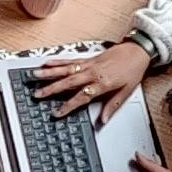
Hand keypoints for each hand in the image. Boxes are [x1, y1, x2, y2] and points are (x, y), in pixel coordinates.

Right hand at [33, 38, 148, 112]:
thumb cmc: (133, 70)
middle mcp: (93, 73)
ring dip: (49, 73)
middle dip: (51, 89)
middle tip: (37, 94)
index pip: (81, 97)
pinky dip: (57, 62)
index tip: (57, 113)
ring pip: (65, 70)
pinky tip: (47, 63)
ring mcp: (89, 64)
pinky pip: (70, 60)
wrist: (137, 51)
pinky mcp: (88, 58)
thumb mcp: (127, 91)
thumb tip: (103, 120)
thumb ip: (112, 106)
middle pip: (68, 82)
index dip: (68, 105)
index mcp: (102, 83)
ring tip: (34, 76)